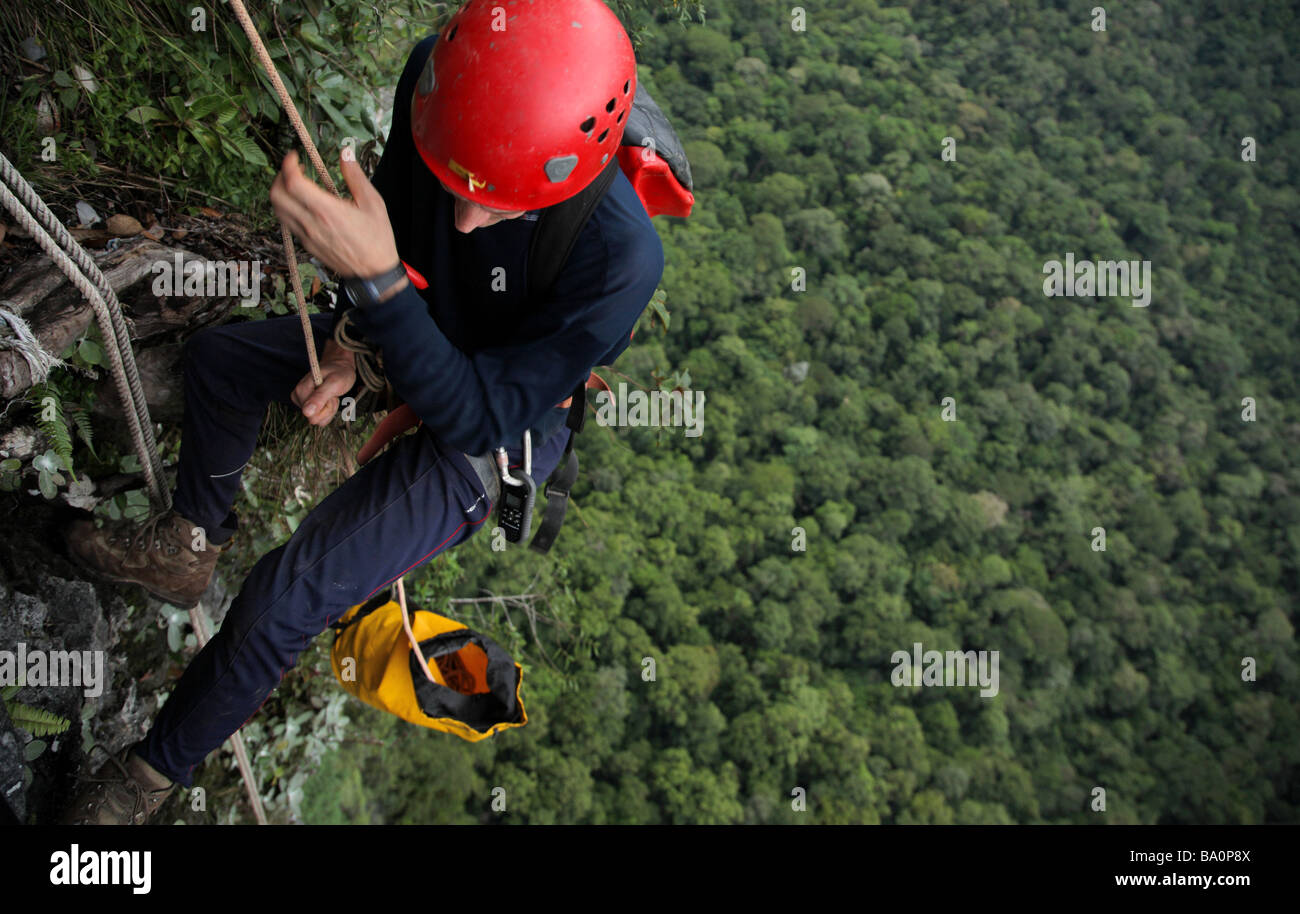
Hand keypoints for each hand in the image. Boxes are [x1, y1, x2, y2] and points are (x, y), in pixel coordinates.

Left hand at [269, 149, 399, 278]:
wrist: (374, 273)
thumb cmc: (377, 238)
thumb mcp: (373, 203)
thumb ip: (355, 176)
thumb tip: (345, 153)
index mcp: (327, 211)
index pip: (293, 183)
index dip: (288, 165)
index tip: (294, 156)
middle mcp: (312, 224)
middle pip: (276, 195)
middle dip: (280, 177)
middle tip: (293, 170)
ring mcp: (306, 236)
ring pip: (278, 209)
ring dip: (281, 193)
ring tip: (296, 185)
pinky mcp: (307, 245)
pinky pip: (288, 222)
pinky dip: (289, 208)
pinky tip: (304, 204)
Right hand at [291, 341, 356, 426]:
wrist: (340, 367)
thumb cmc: (339, 372)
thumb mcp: (334, 383)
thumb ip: (320, 397)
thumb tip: (306, 413)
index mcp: (301, 390)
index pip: (312, 415)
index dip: (327, 407)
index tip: (331, 393)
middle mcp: (298, 396)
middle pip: (315, 418)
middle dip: (329, 408)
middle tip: (332, 393)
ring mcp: (302, 402)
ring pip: (318, 419)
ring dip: (330, 409)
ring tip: (332, 394)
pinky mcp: (308, 406)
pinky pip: (320, 418)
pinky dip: (329, 410)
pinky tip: (329, 398)